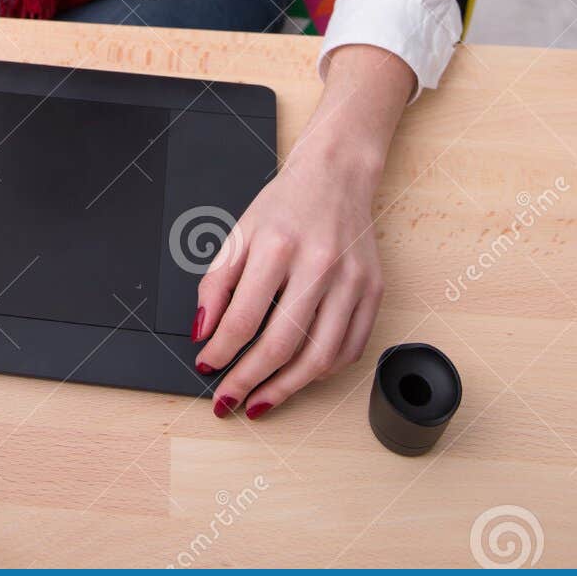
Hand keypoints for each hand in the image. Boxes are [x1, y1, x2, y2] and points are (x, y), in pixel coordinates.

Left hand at [193, 142, 382, 416]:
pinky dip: (322, 372)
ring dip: (286, 389)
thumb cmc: (285, 204)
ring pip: (319, 358)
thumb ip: (216, 283)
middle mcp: (319, 265)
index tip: (206, 366)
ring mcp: (352, 281)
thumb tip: (202, 332)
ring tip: (261, 400)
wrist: (337, 175)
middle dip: (248, 381)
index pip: (243, 318)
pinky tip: (299, 376)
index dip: (221, 351)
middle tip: (227, 400)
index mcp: (278, 247)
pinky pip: (350, 349)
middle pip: (281, 345)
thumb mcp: (239, 233)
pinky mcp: (374, 291)